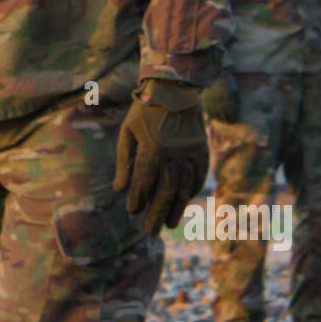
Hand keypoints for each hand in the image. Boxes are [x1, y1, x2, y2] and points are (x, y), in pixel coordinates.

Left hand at [113, 80, 209, 234]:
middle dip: (156, 214)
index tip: (133, 213)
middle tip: (151, 232)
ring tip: (169, 224)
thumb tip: (119, 189)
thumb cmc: (145, 111)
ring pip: (183, 188)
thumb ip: (124, 161)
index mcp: (151, 149)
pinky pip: (198, 176)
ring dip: (176, 209)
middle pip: (164, 192)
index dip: (137, 200)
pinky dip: (191, 190)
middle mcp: (172, 155)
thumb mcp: (127, 131)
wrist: (174, 89)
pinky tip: (184, 201)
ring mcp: (189, 154)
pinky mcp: (201, 150)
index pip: (143, 183)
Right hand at [201, 66, 239, 122]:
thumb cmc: (227, 80)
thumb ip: (237, 99)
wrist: (213, 74)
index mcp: (229, 98)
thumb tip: (239, 110)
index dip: (235, 118)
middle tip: (231, 122)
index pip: (233, 113)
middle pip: (225, 117)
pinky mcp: (205, 102)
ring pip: (217, 116)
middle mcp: (220, 102)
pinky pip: (210, 113)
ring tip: (224, 121)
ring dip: (221, 120)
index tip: (237, 120)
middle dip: (229, 121)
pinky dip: (213, 116)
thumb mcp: (235, 88)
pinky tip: (217, 117)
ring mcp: (212, 102)